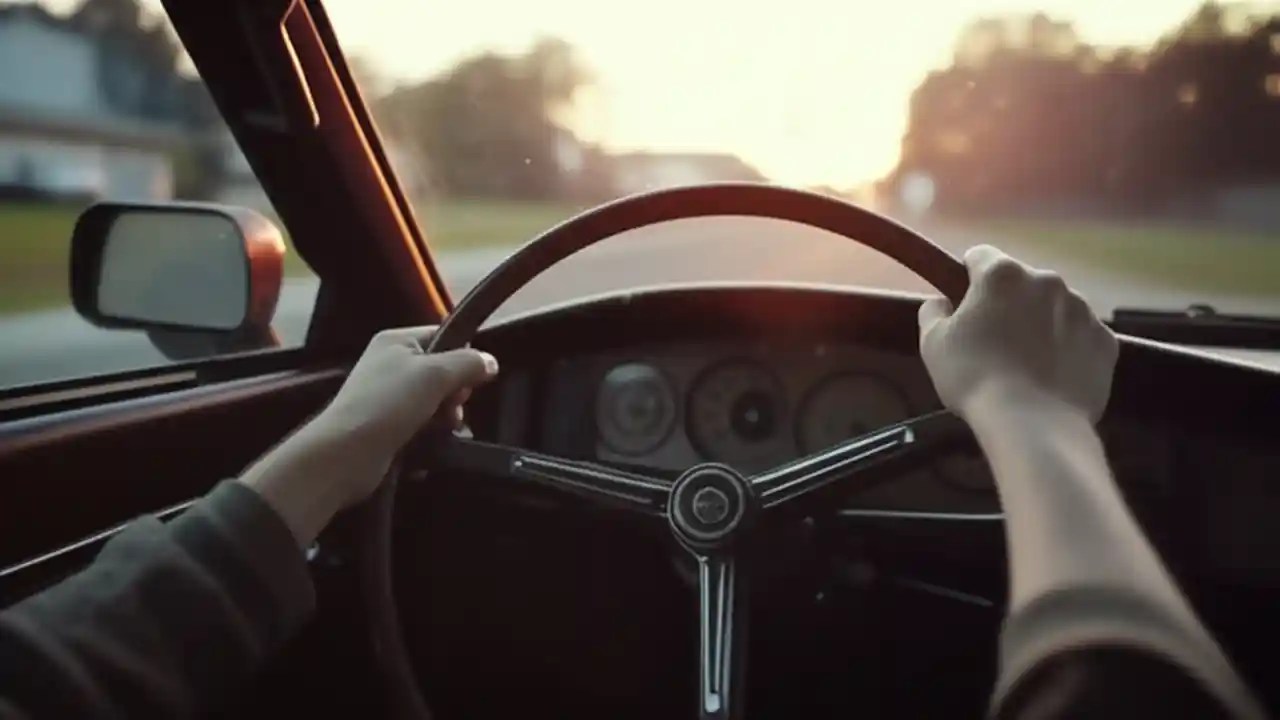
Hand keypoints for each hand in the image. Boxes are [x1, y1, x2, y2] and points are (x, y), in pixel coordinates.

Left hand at [239, 326, 497, 544]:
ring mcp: (388, 399)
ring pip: (436, 405)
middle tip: (452, 410)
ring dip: (446, 421)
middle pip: (443, 374)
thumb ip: (467, 363)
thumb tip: (491, 361)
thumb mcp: (434, 374)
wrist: (345, 454)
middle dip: (455, 395)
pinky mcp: (387, 429)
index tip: (472, 380)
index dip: (464, 357)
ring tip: (443, 433)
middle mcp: (391, 366)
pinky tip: (433, 449)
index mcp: (397, 342)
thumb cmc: (389, 404)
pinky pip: (422, 429)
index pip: (444, 336)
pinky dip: (431, 439)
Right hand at [918, 245, 1117, 422]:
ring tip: (1029, 363)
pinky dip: (1069, 348)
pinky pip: (1081, 336)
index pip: (980, 256)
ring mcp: (1083, 309)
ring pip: (1055, 307)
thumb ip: (933, 312)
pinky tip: (1055, 376)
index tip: (964, 305)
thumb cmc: (975, 377)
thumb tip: (942, 302)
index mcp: (1002, 274)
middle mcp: (1047, 280)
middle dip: (1009, 303)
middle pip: (1022, 282)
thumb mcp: (933, 344)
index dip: (968, 278)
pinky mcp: (1106, 340)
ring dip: (1041, 323)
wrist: (1033, 423)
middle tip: (995, 341)